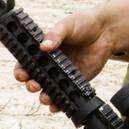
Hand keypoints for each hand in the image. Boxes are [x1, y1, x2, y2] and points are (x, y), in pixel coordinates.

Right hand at [12, 0, 128, 113]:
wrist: (106, 31)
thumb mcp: (68, 25)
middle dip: (31, 85)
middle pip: (34, 79)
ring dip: (44, 96)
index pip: (26, 62)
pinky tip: (57, 106)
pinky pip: (65, 95)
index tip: (23, 74)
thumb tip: (44, 46)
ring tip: (47, 97)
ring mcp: (62, 74)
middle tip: (34, 85)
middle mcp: (50, 64)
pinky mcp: (75, 82)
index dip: (21, 70)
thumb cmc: (83, 23)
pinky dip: (59, 103)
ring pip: (48, 90)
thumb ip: (56, 35)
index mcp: (43, 50)